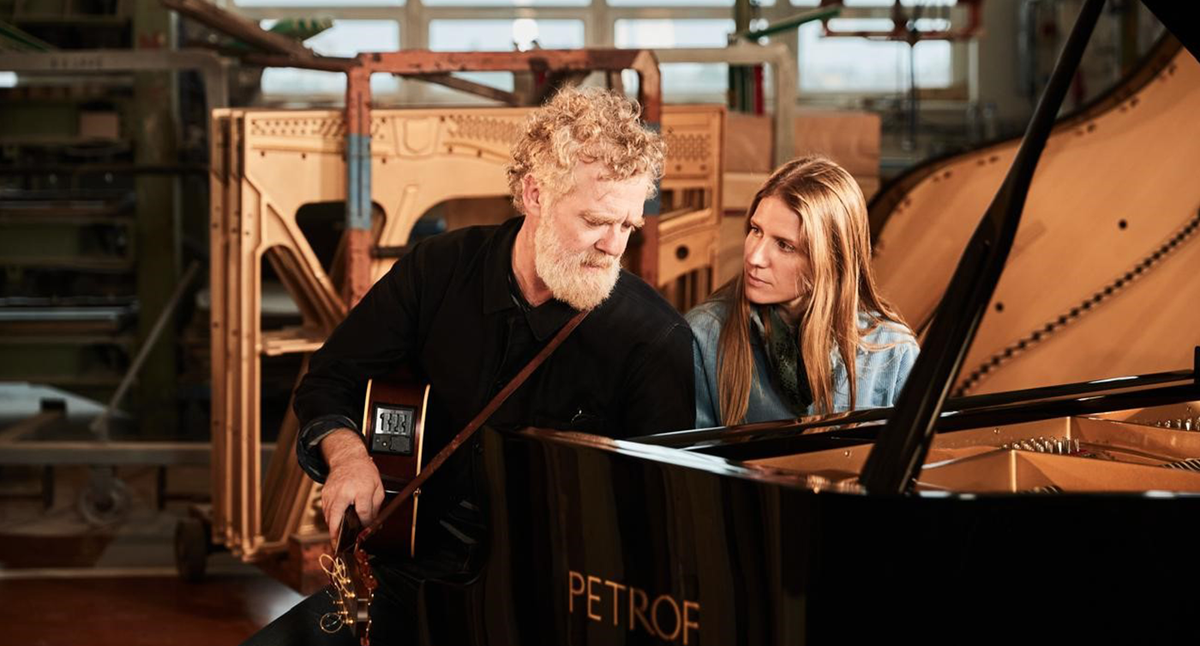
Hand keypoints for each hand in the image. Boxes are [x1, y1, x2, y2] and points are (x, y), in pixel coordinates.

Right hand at [319, 429, 384, 543]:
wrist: (347, 458)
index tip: (364, 529)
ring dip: (332, 528)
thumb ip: (376, 507)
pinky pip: (326, 511)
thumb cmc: (364, 472)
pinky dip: (330, 519)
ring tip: (338, 538)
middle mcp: (343, 492)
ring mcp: (331, 493)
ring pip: (328, 516)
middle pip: (336, 517)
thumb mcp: (377, 487)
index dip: (364, 523)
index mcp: (360, 489)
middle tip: (339, 546)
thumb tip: (373, 524)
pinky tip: (335, 524)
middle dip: (337, 534)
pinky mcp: (324, 494)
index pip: (362, 512)